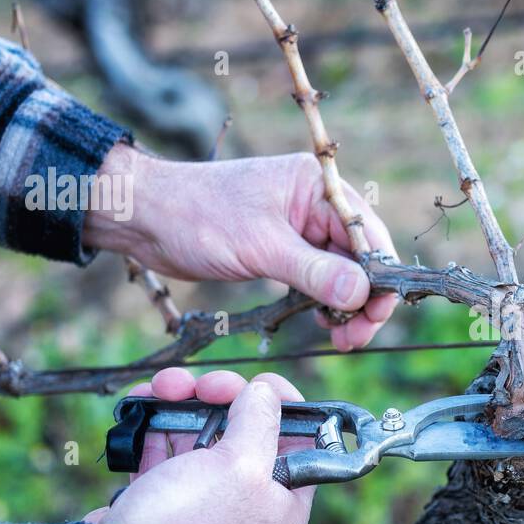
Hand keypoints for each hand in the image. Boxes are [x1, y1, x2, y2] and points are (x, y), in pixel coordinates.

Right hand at [84, 367, 314, 523]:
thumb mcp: (240, 464)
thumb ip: (260, 420)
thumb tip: (265, 393)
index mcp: (284, 505)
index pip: (302, 443)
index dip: (286, 406)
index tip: (261, 383)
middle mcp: (249, 503)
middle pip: (248, 430)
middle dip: (223, 396)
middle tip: (205, 385)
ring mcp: (204, 500)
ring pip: (203, 431)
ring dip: (184, 401)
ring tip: (162, 388)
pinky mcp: (164, 496)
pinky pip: (167, 445)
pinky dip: (155, 422)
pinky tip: (142, 403)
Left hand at [85, 145, 398, 351]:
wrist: (144, 217)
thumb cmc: (197, 216)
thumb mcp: (261, 246)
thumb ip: (315, 272)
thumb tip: (362, 294)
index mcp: (318, 186)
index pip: (369, 235)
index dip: (380, 278)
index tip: (376, 316)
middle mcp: (315, 203)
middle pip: (361, 257)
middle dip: (364, 298)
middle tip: (355, 337)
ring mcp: (300, 227)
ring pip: (342, 272)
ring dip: (346, 305)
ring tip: (341, 337)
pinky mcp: (282, 248)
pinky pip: (317, 278)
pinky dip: (324, 302)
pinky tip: (323, 323)